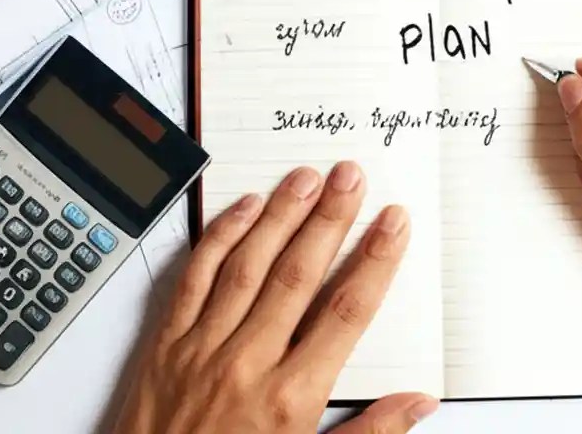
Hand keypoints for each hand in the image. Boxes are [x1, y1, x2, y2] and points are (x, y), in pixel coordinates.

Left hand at [112, 162, 438, 433]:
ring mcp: (202, 350)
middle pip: (299, 275)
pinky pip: (194, 279)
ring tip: (306, 178)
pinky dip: (218, 238)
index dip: (375, 262)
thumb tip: (417, 404)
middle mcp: (246, 365)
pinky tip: (244, 209)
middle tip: (351, 177)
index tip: (393, 223)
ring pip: (247, 266)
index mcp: (289, 400)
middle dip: (330, 219)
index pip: (344, 314)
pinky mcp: (164, 345)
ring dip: (280, 215)